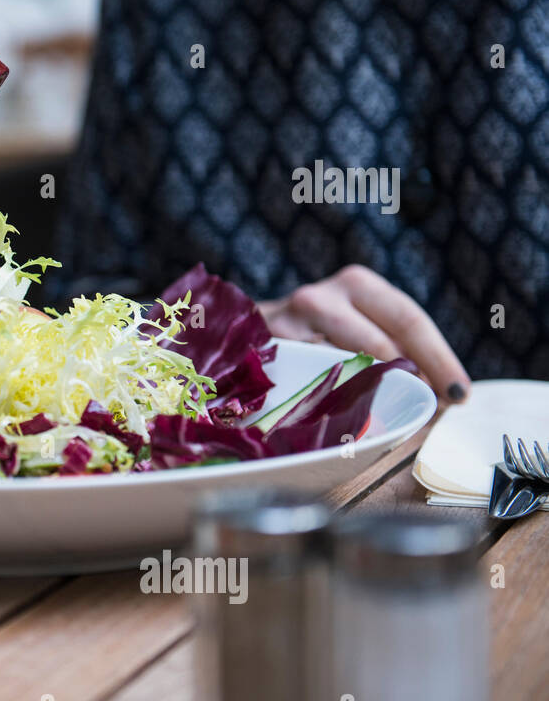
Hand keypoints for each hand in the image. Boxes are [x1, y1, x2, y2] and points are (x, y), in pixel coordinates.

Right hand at [258, 265, 470, 401]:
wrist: (241, 337)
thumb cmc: (312, 338)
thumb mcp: (353, 327)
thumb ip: (389, 350)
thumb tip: (440, 398)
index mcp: (356, 285)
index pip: (409, 319)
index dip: (439, 359)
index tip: (459, 393)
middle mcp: (321, 297)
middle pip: (383, 339)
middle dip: (417, 377)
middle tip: (434, 407)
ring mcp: (288, 322)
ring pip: (345, 363)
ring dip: (373, 393)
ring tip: (391, 415)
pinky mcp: (262, 350)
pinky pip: (305, 380)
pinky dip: (329, 400)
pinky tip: (338, 416)